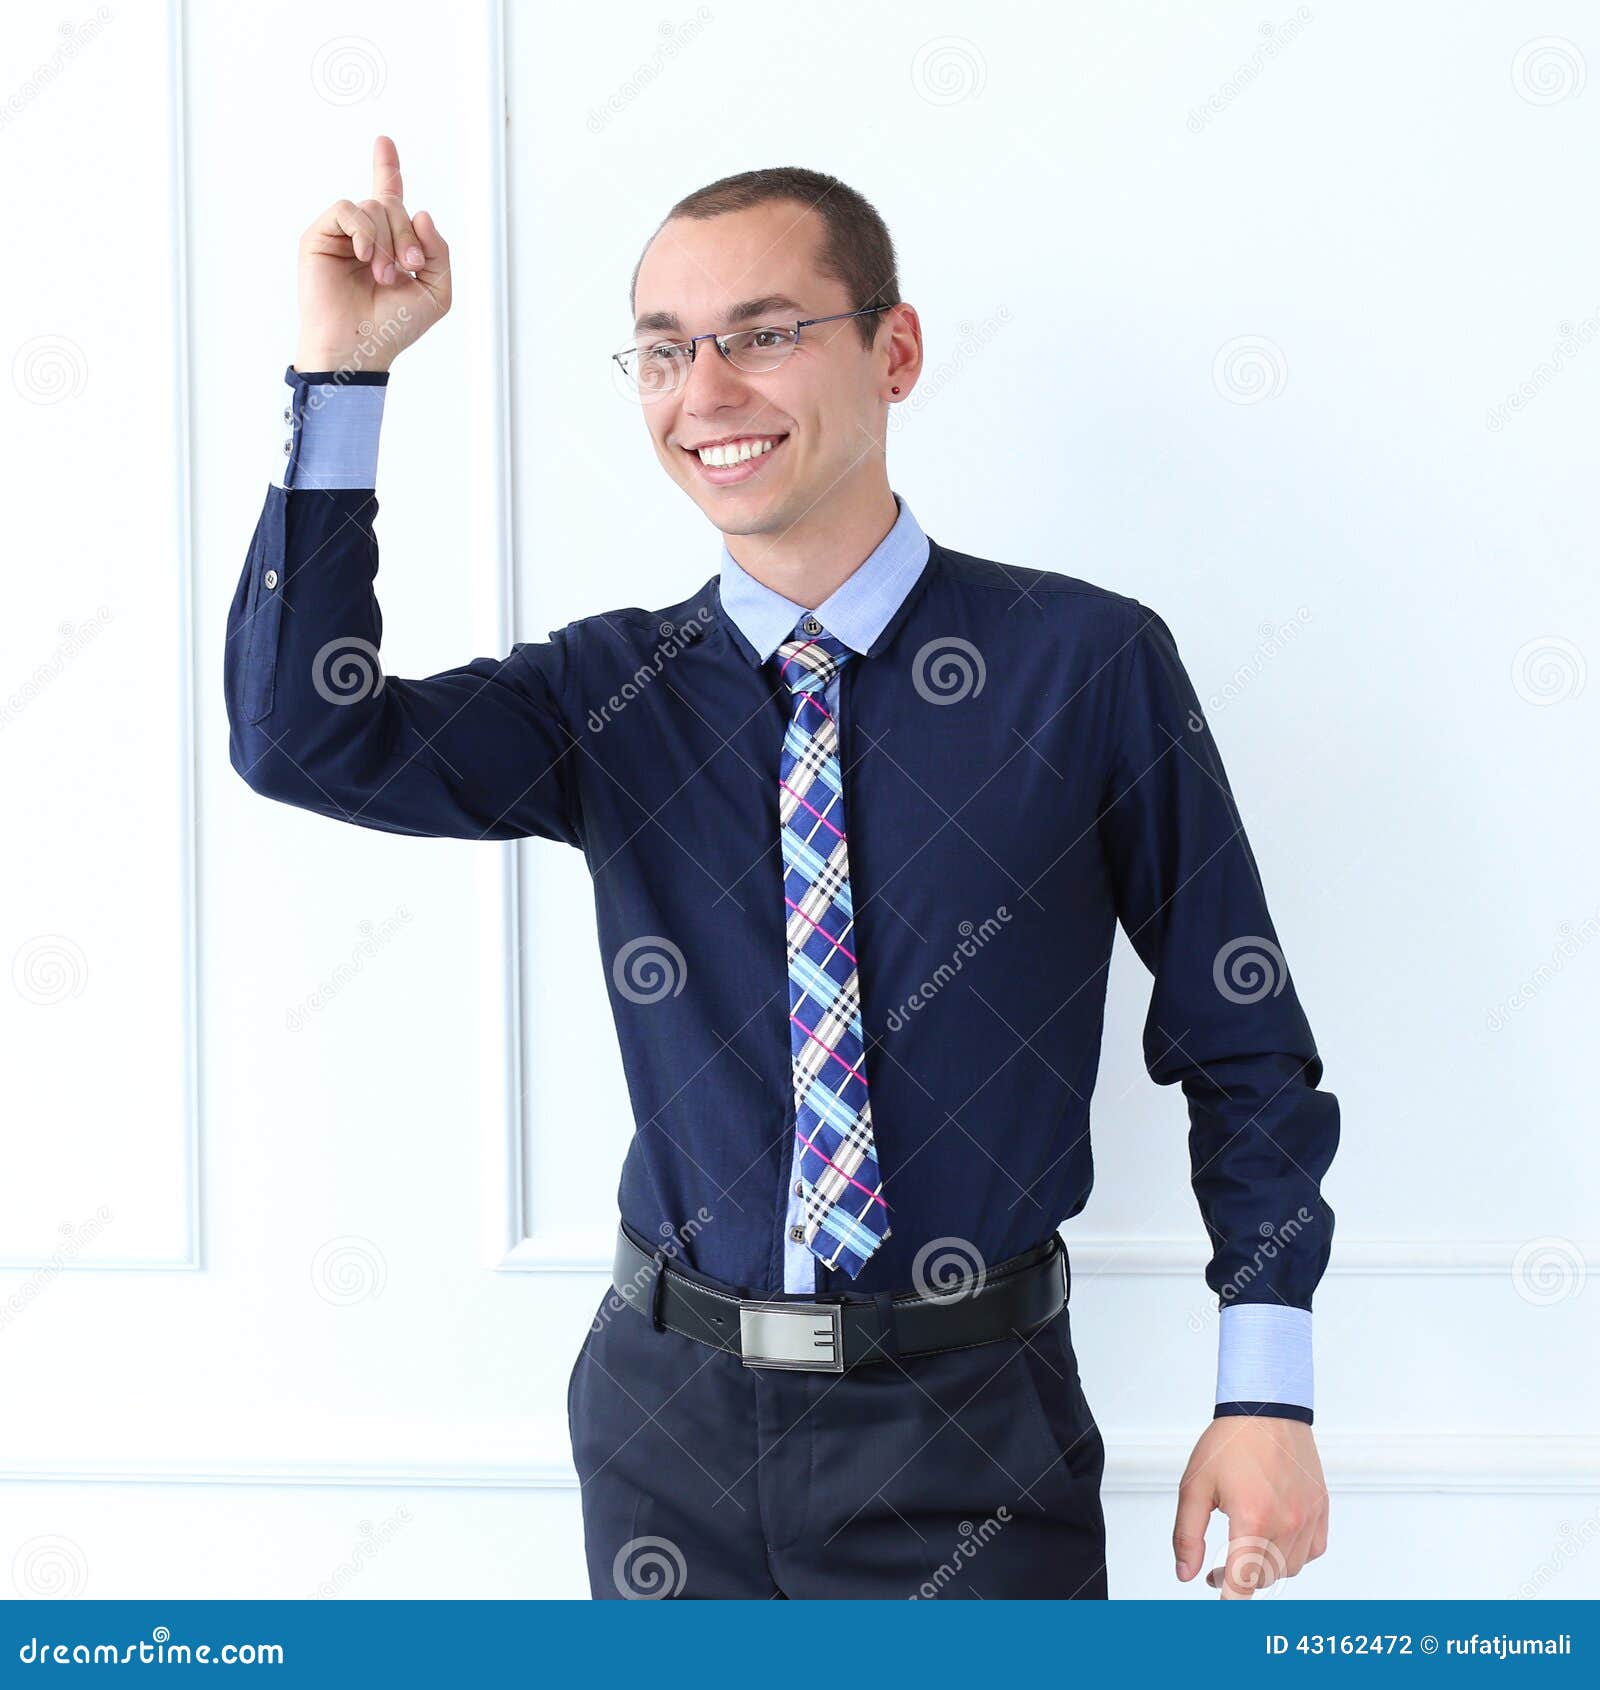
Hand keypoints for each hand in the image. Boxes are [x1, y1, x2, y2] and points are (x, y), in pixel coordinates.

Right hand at [294, 134, 450, 373]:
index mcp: (391, 245)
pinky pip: (347, 209)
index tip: (384, 141)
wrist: (361, 347)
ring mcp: (343, 234)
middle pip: (393, 205)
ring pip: (373, 207)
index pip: (390, 198)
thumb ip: (439, 252)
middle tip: (409, 269)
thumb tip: (421, 212)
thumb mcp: (436, 292)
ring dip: (387, 241)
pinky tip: (365, 256)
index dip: (387, 168)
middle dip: (408, 235)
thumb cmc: (394, 327)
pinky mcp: (321, 235)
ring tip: (384, 276)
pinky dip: (363, 230)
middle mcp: (366, 235)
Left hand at [1172, 1415, 1327, 1596]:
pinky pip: (1312, 1550)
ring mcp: (1308, 1516)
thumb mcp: (1195, 1486)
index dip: (1230, 1599)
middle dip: (1239, 1580)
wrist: (1265, 1407)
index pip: (1243, 1581)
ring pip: (1290, 1567)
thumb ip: (1187, 1534)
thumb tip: (1186, 1573)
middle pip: (1264, 1577)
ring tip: (1245, 1550)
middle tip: (1218, 1570)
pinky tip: (1275, 1539)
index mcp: (1253, 1518)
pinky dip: (1294, 1554)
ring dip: (1266, 1568)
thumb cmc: (1229, 1441)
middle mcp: (1286, 1521)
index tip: (1220, 1602)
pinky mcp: (1321, 1507)